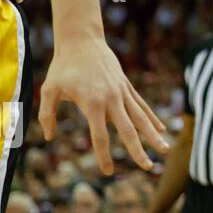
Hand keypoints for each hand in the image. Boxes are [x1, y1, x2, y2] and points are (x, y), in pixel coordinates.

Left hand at [38, 35, 167, 175]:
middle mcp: (112, 99)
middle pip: (128, 130)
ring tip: (165, 149)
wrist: (83, 41)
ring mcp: (122, 92)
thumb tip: (49, 136)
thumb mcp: (49, 90)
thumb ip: (47, 114)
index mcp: (93, 103)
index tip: (108, 171)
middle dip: (139, 150)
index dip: (103, 155)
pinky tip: (162, 129)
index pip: (100, 135)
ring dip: (153, 135)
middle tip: (148, 167)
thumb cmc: (63, 67)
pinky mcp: (126, 86)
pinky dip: (152, 117)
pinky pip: (141, 105)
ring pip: (141, 118)